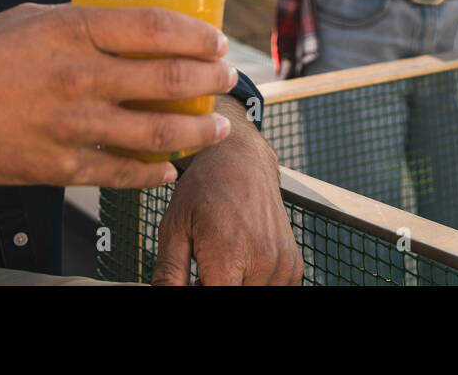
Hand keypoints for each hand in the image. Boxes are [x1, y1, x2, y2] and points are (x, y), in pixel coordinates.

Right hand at [0, 3, 235, 187]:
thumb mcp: (32, 18)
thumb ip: (82, 24)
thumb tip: (126, 28)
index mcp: (73, 30)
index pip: (155, 27)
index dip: (197, 35)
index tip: (217, 41)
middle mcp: (79, 76)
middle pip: (168, 79)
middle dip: (210, 80)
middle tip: (226, 79)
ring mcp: (72, 125)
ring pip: (156, 133)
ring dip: (196, 131)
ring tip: (216, 127)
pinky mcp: (59, 167)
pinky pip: (121, 172)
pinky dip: (153, 173)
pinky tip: (168, 169)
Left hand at [152, 98, 302, 285]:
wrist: (241, 159)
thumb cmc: (204, 188)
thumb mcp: (174, 227)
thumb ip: (169, 273)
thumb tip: (164, 297)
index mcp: (229, 253)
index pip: (218, 299)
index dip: (200, 290)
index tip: (194, 279)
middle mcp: (263, 260)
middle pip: (235, 298)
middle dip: (216, 287)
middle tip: (203, 269)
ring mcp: (282, 263)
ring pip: (255, 296)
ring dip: (237, 287)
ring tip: (222, 263)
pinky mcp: (293, 264)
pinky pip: (274, 290)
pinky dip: (255, 283)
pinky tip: (241, 261)